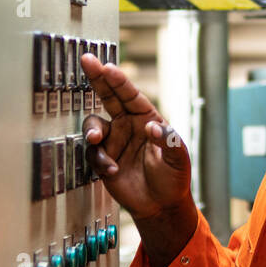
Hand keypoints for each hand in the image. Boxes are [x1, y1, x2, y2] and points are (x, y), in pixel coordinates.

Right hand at [81, 53, 191, 221]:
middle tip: (87, 61)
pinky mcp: (104, 160)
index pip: (131, 95)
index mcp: (147, 119)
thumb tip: (152, 127)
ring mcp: (114, 142)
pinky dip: (100, 161)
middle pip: (109, 97)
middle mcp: (128, 126)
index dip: (118, 80)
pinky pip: (93, 154)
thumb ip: (168, 141)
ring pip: (94, 126)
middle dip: (97, 78)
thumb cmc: (174, 177)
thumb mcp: (178, 158)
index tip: (106, 66)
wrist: (161, 205)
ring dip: (92, 130)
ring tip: (96, 139)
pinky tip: (112, 170)